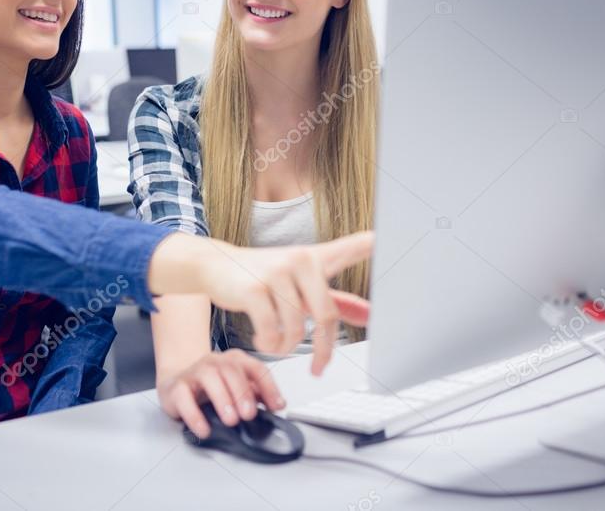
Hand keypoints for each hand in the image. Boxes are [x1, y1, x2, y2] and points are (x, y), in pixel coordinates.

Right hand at [148, 231, 373, 375]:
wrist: (215, 265)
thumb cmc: (263, 276)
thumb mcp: (301, 284)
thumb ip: (337, 300)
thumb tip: (370, 315)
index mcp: (315, 258)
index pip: (349, 248)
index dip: (371, 245)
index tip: (389, 238)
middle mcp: (299, 260)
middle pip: (326, 315)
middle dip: (323, 349)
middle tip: (318, 367)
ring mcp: (276, 272)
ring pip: (297, 329)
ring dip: (286, 346)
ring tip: (276, 342)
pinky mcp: (254, 289)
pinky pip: (272, 333)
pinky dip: (269, 344)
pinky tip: (262, 339)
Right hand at [157, 349, 283, 438]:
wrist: (176, 383)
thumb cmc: (210, 387)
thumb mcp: (235, 387)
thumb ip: (255, 393)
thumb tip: (276, 405)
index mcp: (234, 360)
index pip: (256, 368)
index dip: (269, 387)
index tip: (277, 406)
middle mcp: (215, 362)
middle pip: (232, 370)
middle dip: (243, 393)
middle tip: (249, 414)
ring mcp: (195, 372)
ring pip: (209, 377)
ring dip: (222, 399)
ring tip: (230, 420)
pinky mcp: (177, 387)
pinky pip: (184, 397)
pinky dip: (195, 415)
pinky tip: (204, 428)